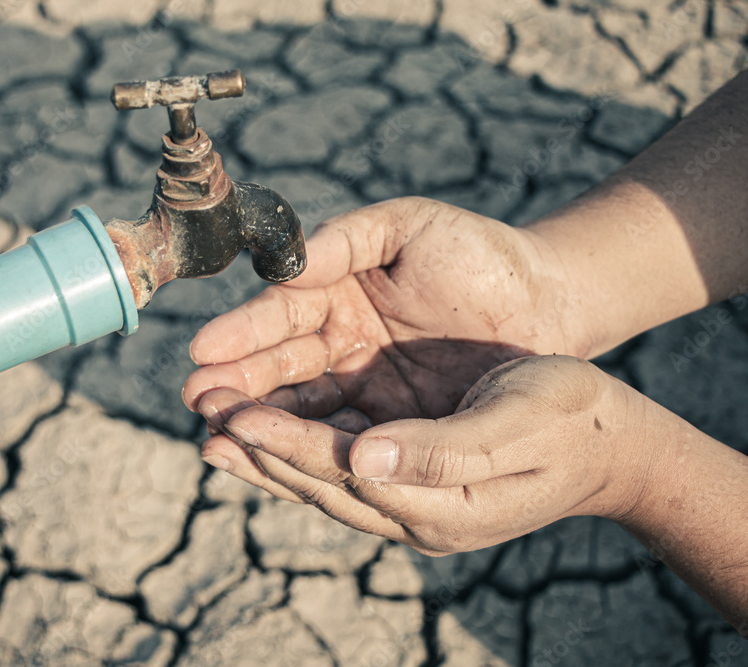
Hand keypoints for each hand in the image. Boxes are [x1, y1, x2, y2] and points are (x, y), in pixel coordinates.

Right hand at [185, 197, 585, 423]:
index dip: (243, 331)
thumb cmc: (478, 254)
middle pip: (280, 366)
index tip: (204, 349)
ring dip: (259, 419)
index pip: (282, 313)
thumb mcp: (407, 228)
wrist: (548, 302)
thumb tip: (284, 263)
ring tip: (216, 431)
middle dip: (237, 382)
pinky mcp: (391, 425)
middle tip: (199, 400)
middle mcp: (340, 341)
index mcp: (336, 291)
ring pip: (302, 407)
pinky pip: (343, 437)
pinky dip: (306, 447)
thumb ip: (343, 241)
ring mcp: (363, 386)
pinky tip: (267, 455)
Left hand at [194, 355, 660, 554]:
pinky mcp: (415, 489)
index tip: (236, 418)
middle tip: (204, 419)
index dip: (287, 445)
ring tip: (217, 432)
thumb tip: (364, 458)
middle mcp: (417, 515)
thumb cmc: (571, 420)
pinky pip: (345, 474)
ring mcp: (414, 507)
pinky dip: (302, 454)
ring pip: (325, 483)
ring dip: (269, 457)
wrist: (609, 443)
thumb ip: (440, 449)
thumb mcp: (517, 423)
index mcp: (440, 503)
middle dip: (260, 452)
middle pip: (321, 485)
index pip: (343, 473)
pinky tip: (271, 438)